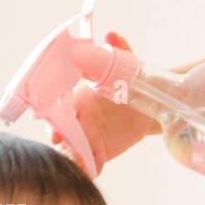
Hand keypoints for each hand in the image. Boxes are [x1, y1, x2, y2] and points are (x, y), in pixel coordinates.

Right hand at [49, 31, 158, 175]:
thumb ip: (119, 48)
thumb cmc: (131, 80)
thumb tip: (111, 34)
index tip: (53, 121)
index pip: (58, 108)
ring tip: (78, 161)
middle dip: (58, 138)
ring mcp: (87, 137)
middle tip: (62, 141)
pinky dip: (89, 168)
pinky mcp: (99, 152)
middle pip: (59, 132)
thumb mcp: (126, 63)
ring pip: (71, 150)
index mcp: (77, 99)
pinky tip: (93, 170)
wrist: (151, 103)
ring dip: (71, 156)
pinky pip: (89, 163)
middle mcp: (77, 119)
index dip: (53, 115)